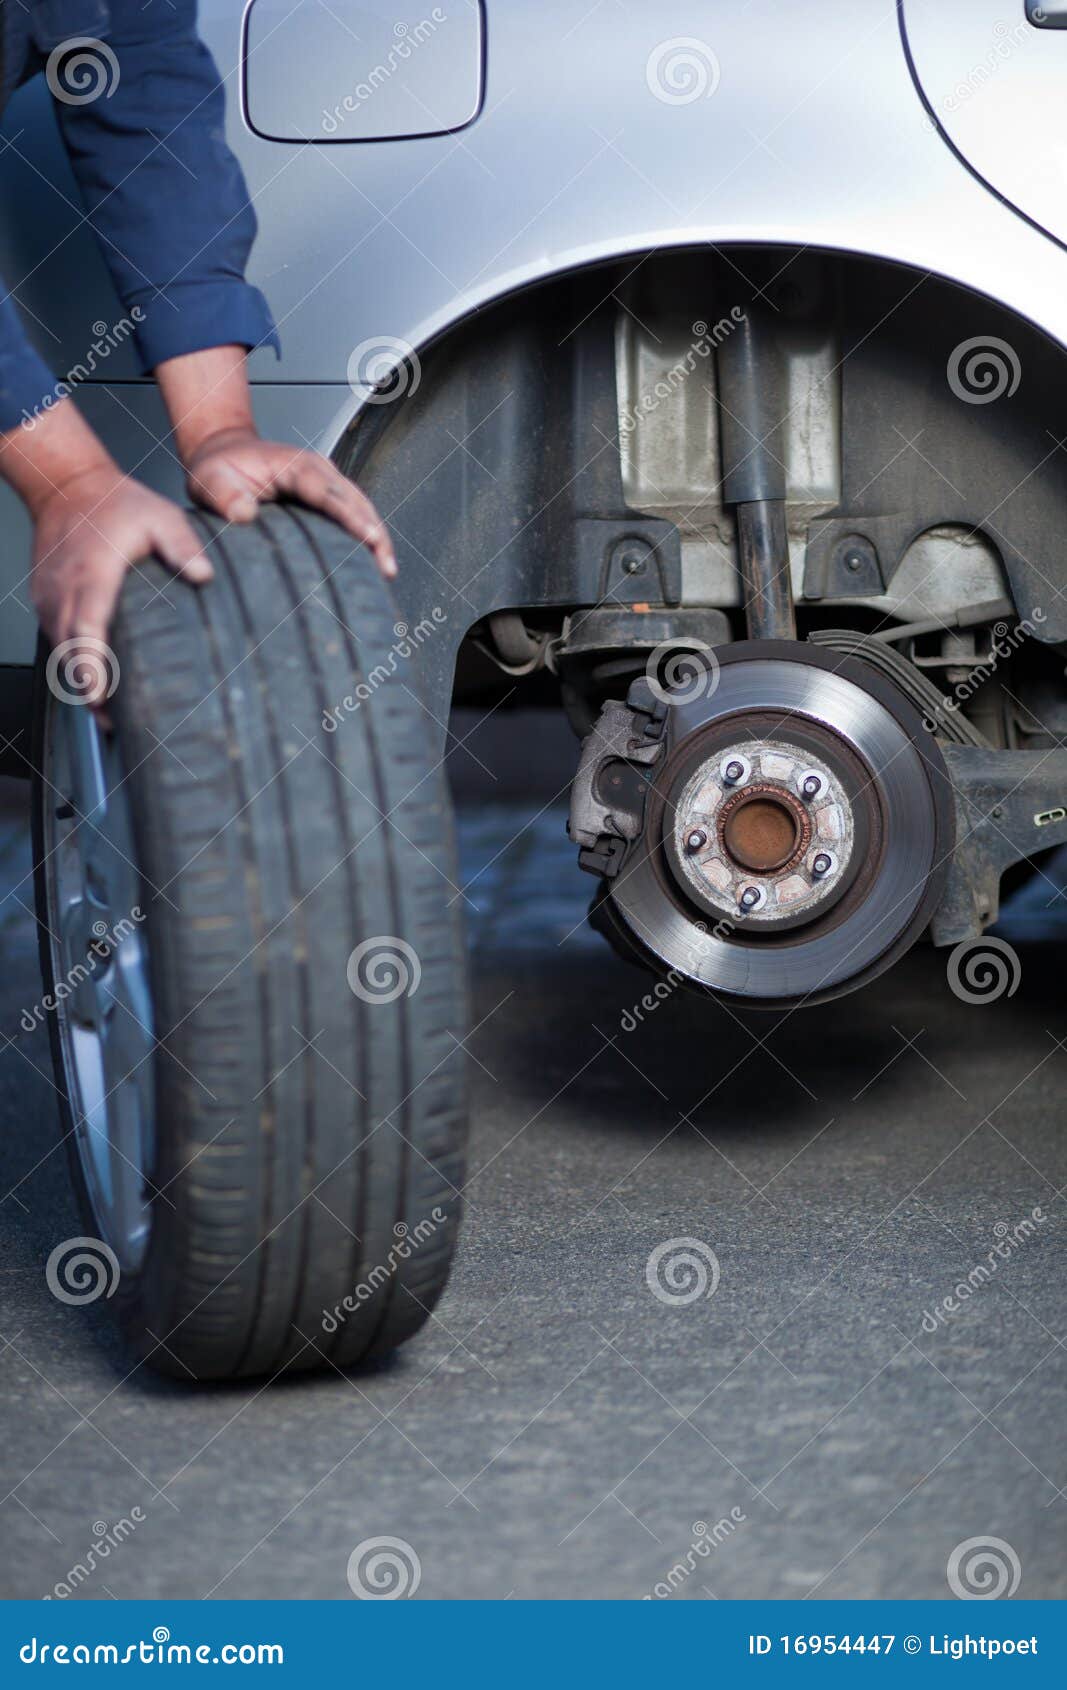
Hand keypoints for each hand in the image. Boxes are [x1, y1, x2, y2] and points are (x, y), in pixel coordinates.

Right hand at [29, 463, 210, 710]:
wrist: (66, 485)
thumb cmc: (114, 503)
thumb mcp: (159, 515)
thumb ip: (182, 544)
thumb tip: (204, 574)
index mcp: (93, 572)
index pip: (86, 626)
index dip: (90, 665)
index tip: (99, 695)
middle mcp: (65, 588)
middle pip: (68, 649)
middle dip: (86, 687)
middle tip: (111, 722)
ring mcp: (50, 594)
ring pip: (59, 648)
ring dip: (78, 679)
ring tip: (106, 712)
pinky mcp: (45, 598)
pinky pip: (55, 637)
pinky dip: (71, 661)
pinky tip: (92, 680)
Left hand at [183, 425, 396, 578]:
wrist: (224, 451)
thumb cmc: (218, 468)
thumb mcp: (210, 480)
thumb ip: (225, 495)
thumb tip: (245, 515)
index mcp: (296, 465)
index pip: (329, 494)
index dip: (352, 517)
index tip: (370, 539)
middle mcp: (319, 471)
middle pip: (356, 501)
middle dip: (375, 532)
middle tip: (388, 567)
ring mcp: (327, 482)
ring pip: (361, 508)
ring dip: (377, 537)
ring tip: (388, 570)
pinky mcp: (327, 497)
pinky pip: (353, 515)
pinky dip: (366, 535)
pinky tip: (373, 562)